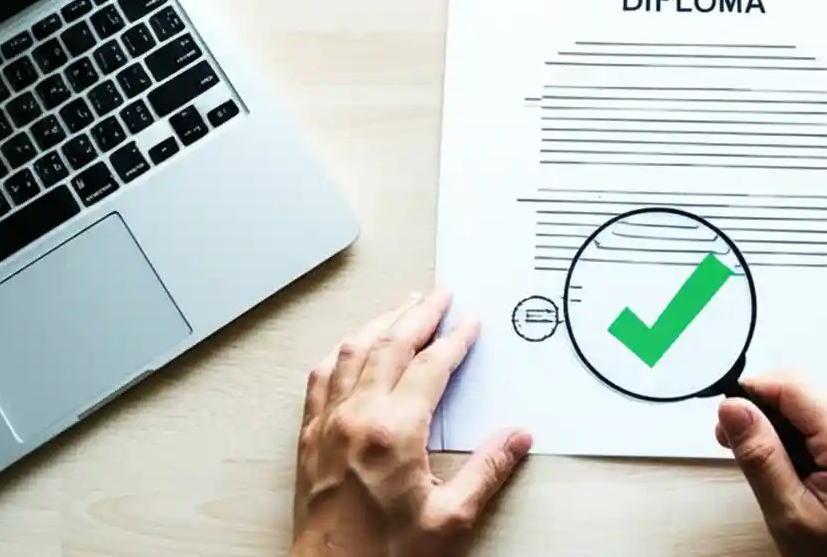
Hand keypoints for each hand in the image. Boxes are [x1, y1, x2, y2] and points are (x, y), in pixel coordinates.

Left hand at [292, 291, 532, 556]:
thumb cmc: (383, 555)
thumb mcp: (450, 518)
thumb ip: (487, 471)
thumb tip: (517, 438)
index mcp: (394, 433)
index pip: (431, 366)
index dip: (455, 340)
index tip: (470, 324)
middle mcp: (357, 418)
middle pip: (391, 345)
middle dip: (420, 314)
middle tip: (440, 296)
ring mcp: (328, 424)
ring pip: (353, 351)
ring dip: (380, 323)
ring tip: (402, 307)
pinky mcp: (309, 437)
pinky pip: (320, 377)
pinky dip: (340, 351)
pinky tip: (350, 346)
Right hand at [715, 372, 826, 556]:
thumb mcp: (791, 516)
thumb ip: (760, 457)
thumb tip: (732, 408)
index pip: (791, 384)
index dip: (750, 393)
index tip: (726, 419)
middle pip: (799, 390)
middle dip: (761, 413)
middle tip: (737, 448)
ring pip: (808, 403)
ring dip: (779, 426)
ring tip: (769, 467)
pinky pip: (823, 418)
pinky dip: (798, 435)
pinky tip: (792, 466)